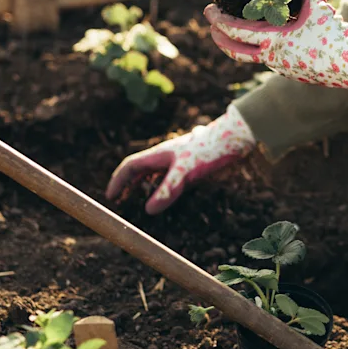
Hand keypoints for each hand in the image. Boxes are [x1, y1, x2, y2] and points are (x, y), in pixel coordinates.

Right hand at [106, 104, 253, 213]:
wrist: (237, 137)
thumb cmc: (210, 151)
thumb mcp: (186, 172)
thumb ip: (168, 190)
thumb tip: (148, 210)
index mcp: (160, 154)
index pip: (130, 166)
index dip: (118, 181)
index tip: (110, 197)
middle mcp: (167, 155)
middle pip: (139, 169)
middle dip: (127, 184)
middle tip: (118, 200)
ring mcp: (179, 159)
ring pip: (154, 172)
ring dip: (142, 184)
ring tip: (135, 198)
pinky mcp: (192, 164)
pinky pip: (169, 174)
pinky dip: (160, 185)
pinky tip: (165, 193)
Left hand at [204, 0, 347, 96]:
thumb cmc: (333, 36)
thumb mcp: (319, 7)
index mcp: (273, 41)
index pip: (236, 31)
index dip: (219, 21)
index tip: (208, 10)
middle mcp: (272, 58)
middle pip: (236, 52)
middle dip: (220, 38)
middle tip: (211, 27)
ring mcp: (281, 68)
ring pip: (252, 57)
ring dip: (241, 45)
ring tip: (238, 33)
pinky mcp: (292, 73)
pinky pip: (270, 59)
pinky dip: (262, 48)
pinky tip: (268, 40)